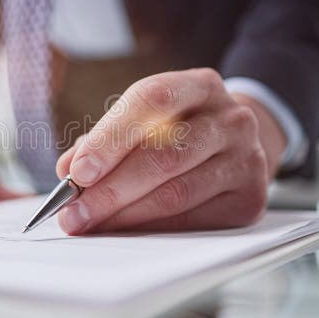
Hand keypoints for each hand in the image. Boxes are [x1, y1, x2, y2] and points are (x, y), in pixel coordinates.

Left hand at [55, 68, 285, 233]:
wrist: (237, 147)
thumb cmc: (179, 132)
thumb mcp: (145, 120)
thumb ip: (105, 140)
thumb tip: (69, 170)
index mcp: (201, 87)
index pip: (153, 101)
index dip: (111, 137)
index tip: (78, 171)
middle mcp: (232, 119)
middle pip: (164, 155)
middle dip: (110, 188)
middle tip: (73, 211)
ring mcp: (247, 160)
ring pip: (176, 193)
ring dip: (124, 214)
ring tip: (88, 223)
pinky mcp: (249, 200)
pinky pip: (191, 219)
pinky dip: (149, 228)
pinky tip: (122, 230)